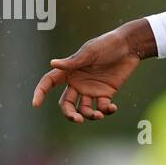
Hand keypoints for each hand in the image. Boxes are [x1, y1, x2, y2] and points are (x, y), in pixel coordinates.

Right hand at [31, 19, 155, 123]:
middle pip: (66, 103)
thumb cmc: (107, 45)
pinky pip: (102, 107)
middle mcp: (77, 82)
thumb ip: (73, 62)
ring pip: (84, 109)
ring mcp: (91, 89)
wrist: (130, 46)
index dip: (40, 93)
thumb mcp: (90, 52)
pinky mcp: (106, 93)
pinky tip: (112, 108)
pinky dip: (106, 111)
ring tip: (99, 115)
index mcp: (69, 70)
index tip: (35, 104)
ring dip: (90, 115)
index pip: (49, 82)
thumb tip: (52, 64)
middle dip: (69, 114)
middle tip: (78, 120)